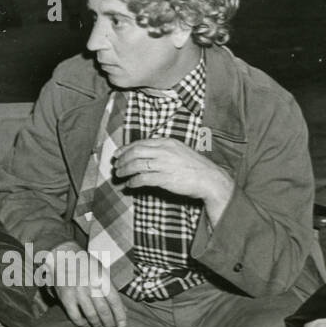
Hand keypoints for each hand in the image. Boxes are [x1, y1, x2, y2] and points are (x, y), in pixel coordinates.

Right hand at [50, 240, 126, 326]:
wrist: (63, 256)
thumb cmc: (86, 265)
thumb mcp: (102, 272)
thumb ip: (112, 290)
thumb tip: (124, 310)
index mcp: (102, 278)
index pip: (115, 301)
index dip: (120, 315)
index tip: (122, 326)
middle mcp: (91, 285)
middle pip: (104, 310)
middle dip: (109, 323)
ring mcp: (78, 292)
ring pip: (90, 315)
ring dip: (97, 325)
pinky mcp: (66, 297)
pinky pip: (75, 316)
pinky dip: (81, 322)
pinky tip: (85, 324)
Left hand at [113, 137, 234, 222]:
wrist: (209, 178)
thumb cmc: (194, 166)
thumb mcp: (178, 151)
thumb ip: (163, 150)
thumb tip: (145, 155)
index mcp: (167, 142)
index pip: (140, 143)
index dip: (126, 149)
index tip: (117, 154)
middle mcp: (164, 151)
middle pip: (136, 152)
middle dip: (123, 159)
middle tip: (116, 166)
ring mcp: (164, 164)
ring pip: (137, 164)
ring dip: (125, 170)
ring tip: (120, 175)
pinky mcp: (165, 178)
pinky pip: (143, 179)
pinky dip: (133, 182)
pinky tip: (130, 185)